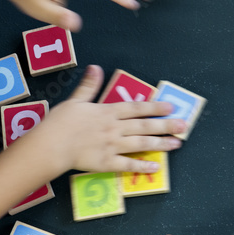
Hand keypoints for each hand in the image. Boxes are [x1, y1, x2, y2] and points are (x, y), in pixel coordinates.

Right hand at [35, 66, 182, 174]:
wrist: (49, 146)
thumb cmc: (59, 123)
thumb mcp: (75, 101)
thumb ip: (88, 86)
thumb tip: (95, 68)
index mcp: (108, 112)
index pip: (136, 108)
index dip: (155, 107)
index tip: (171, 107)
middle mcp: (114, 128)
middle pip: (144, 125)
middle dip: (166, 125)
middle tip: (183, 126)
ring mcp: (112, 146)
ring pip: (141, 143)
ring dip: (161, 143)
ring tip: (177, 144)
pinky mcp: (106, 162)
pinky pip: (128, 164)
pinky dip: (142, 166)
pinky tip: (156, 166)